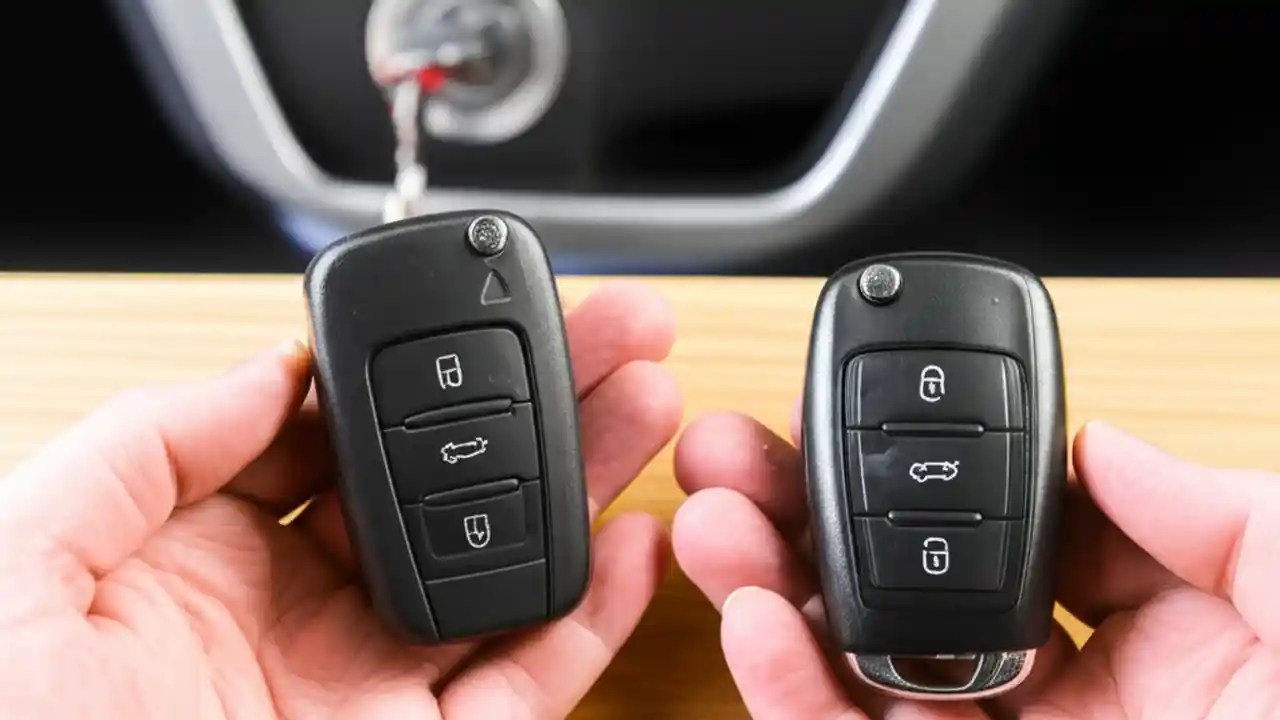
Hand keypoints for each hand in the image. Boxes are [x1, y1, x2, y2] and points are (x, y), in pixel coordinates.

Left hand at [0, 281, 681, 718]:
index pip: (333, 440)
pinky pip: (527, 686)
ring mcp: (363, 690)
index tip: (471, 322)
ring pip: (501, 572)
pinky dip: (590, 619)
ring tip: (639, 411)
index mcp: (197, 556)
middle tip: (594, 342)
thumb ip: (145, 442)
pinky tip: (630, 546)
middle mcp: (295, 617)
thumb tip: (272, 367)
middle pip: (444, 489)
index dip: (412, 378)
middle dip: (529, 409)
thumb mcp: (27, 557)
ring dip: (579, 490)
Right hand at [672, 413, 1279, 717]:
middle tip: (745, 462)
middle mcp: (1075, 700)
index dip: (928, 477)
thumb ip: (1219, 512)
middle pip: (911, 592)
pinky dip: (788, 692)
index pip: (1014, 535)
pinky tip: (754, 623)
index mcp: (1167, 637)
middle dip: (816, 521)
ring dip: (775, 592)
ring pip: (860, 669)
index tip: (864, 428)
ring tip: (717, 526)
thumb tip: (1103, 445)